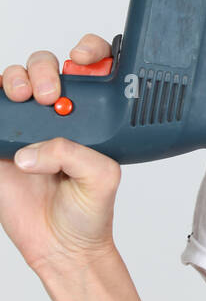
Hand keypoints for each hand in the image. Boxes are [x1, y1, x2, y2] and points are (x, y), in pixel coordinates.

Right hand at [0, 34, 121, 276]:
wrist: (62, 248)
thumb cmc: (89, 213)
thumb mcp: (101, 178)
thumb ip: (73, 154)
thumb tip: (31, 151)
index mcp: (89, 117)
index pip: (89, 68)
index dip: (88, 52)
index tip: (82, 57)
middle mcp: (54, 116)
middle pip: (40, 68)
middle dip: (42, 69)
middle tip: (47, 93)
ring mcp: (24, 129)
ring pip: (9, 84)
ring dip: (12, 80)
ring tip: (19, 98)